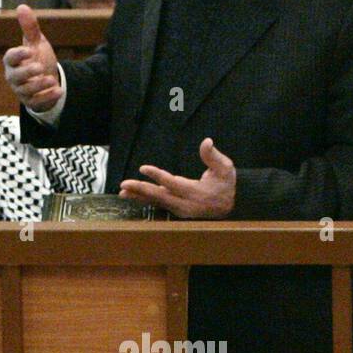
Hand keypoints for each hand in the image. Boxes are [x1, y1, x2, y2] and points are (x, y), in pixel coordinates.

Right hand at [3, 5, 62, 111]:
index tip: (28, 50)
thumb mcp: (36, 42)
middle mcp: (14, 76)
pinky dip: (48, 97)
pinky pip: (37, 102)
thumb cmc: (37, 58)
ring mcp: (22, 90)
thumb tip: (22, 6)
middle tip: (39, 67)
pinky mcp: (31, 101)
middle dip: (27, 72)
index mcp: (12, 61)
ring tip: (51, 79)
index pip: (10, 57)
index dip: (18, 54)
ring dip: (39, 85)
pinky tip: (58, 91)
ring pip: (27, 90)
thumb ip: (30, 27)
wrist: (46, 80)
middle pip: (16, 76)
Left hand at [118, 138, 235, 218]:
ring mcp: (179, 209)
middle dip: (141, 189)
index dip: (157, 176)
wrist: (230, 206)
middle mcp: (185, 204)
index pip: (173, 183)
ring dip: (138, 196)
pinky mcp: (175, 210)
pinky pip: (157, 204)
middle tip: (124, 184)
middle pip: (160, 196)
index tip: (143, 168)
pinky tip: (131, 196)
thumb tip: (207, 141)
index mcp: (196, 193)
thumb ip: (213, 156)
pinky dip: (143, 200)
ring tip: (122, 192)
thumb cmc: (226, 184)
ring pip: (156, 202)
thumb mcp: (225, 168)